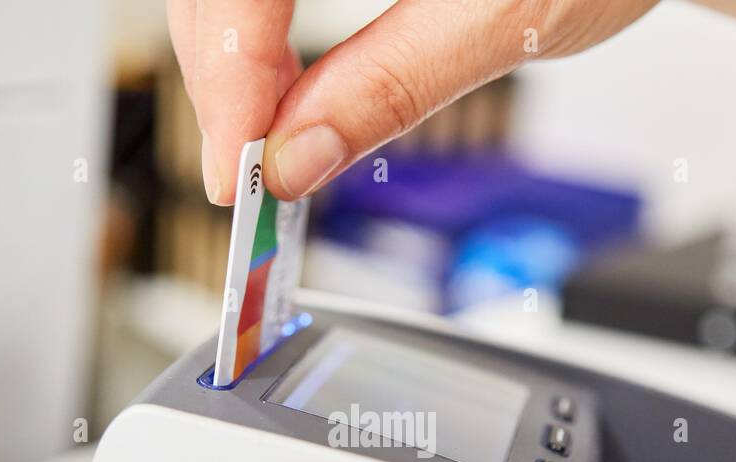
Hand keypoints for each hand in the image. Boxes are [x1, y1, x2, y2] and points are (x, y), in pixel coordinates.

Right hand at [166, 0, 658, 204]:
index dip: (227, 68)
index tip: (237, 166)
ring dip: (236, 57)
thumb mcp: (511, 19)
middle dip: (224, 72)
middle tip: (250, 168)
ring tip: (272, 133)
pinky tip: (284, 80)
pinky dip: (262, 32)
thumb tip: (297, 158)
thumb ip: (393, 84)